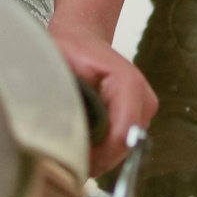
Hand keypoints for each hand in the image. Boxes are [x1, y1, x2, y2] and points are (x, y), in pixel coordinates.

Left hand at [47, 14, 157, 177]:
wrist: (82, 37)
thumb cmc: (68, 48)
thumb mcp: (56, 66)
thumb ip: (59, 96)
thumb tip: (51, 129)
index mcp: (127, 83)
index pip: (120, 135)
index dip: (96, 156)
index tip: (69, 157)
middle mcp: (143, 98)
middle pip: (124, 148)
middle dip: (95, 159)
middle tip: (64, 156)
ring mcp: (144, 110)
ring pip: (123, 150)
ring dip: (98, 156)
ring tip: (70, 144)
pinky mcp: (139, 118)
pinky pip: (122, 145)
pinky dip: (102, 150)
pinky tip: (82, 140)